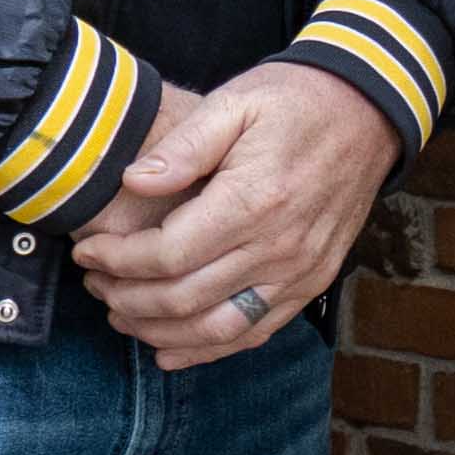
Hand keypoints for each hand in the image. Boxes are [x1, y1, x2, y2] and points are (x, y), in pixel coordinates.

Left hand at [65, 61, 396, 370]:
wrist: (367, 114)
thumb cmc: (293, 103)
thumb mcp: (234, 103)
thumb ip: (182, 146)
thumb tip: (132, 181)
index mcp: (252, 201)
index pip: (167, 254)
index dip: (117, 261)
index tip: (87, 253)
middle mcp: (278, 247)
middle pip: (184, 299)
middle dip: (126, 298)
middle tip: (94, 284)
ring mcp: (299, 272)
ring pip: (216, 329)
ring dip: (159, 332)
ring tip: (120, 314)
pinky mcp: (311, 283)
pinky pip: (255, 332)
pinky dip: (207, 350)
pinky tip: (169, 351)